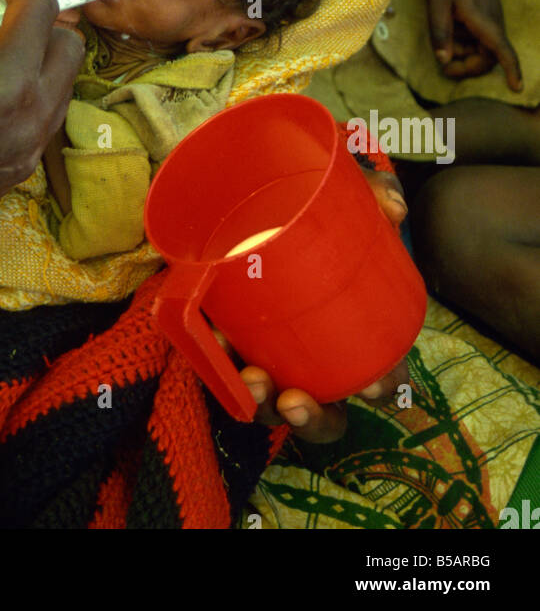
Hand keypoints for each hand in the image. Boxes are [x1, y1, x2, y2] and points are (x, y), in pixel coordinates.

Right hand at [0, 0, 84, 260]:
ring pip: (62, 83)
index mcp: (10, 84)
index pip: (40, 11)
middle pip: (68, 46)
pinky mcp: (17, 171)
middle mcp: (34, 119)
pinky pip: (44, 117)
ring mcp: (30, 151)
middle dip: (39, 19)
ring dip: (37, 56)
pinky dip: (29, 91)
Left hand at [218, 168, 410, 442]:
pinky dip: (220, 364)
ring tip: (256, 381)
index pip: (380, 377)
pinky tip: (217, 343)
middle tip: (296, 401)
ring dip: (262, 404)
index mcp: (354, 332)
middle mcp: (313, 356)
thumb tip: (394, 210)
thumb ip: (371, 193)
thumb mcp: (341, 193)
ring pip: (269, 404)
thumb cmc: (310, 205)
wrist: (249, 190)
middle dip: (313, 419)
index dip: (382, 389)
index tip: (374, 387)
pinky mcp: (225, 341)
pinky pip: (221, 369)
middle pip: (323, 411)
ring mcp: (269, 354)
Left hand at [424, 0, 521, 90]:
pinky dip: (466, 36)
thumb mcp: (436, 1)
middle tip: (444, 65)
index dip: (512, 70)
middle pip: (489, 54)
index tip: (517, 88)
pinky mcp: (486, 7)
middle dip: (469, 65)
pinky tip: (450, 23)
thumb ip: (439, 32)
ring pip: (484, 43)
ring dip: (465, 49)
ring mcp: (491, 11)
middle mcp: (493, 17)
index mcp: (483, 18)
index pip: (502, 50)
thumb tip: (444, 61)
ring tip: (442, 36)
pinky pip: (480, 31)